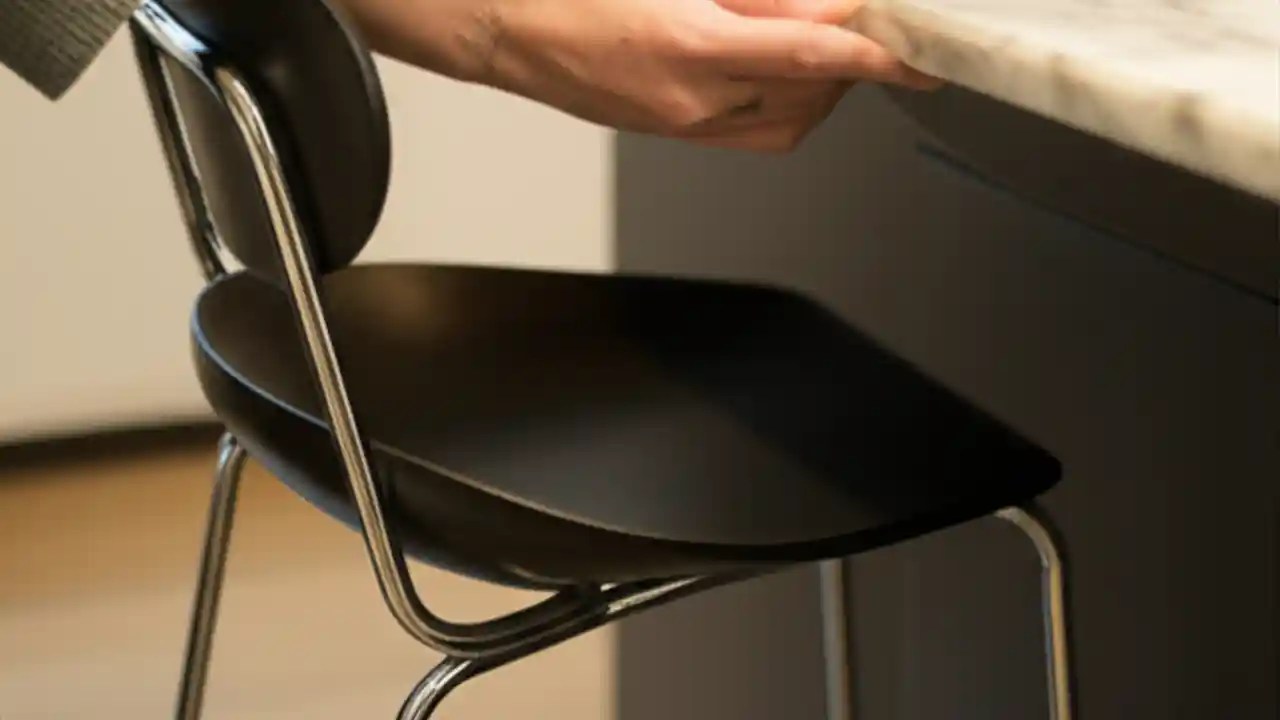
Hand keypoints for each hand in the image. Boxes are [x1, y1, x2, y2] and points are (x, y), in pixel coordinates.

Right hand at [344, 0, 939, 151]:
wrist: (498, 24)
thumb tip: (819, 2)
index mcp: (687, 45)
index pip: (812, 53)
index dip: (876, 52)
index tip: (919, 51)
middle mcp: (690, 101)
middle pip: (811, 94)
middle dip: (852, 60)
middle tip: (868, 18)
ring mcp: (682, 125)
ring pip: (792, 122)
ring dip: (825, 85)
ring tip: (825, 39)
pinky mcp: (674, 134)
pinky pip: (758, 135)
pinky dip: (790, 103)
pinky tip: (786, 69)